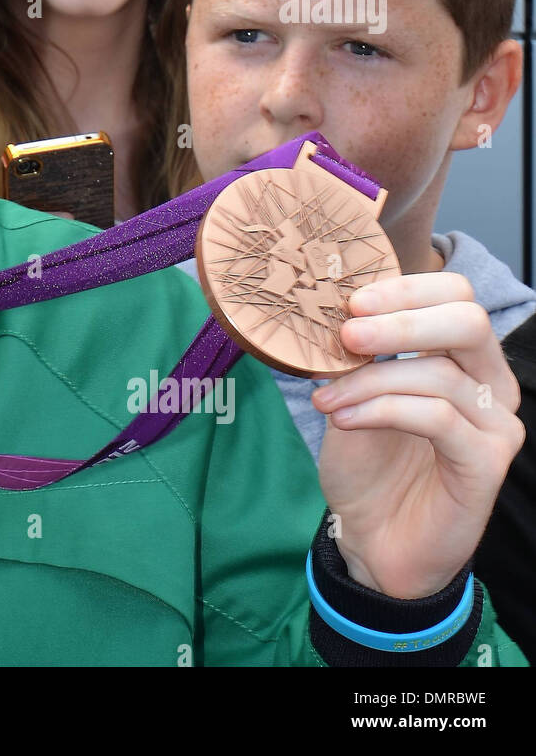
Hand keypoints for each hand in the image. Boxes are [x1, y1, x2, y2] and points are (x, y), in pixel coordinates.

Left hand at [312, 271, 523, 598]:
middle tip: (346, 333)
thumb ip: (355, 355)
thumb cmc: (367, 462)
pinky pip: (436, 418)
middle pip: (466, 321)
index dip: (407, 288)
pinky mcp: (487, 463)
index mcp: (463, 357)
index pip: (457, 294)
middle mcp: (491, 384)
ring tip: (327, 398)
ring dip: (371, 379)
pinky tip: (343, 420)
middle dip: (399, 321)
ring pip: (439, 373)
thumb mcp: (352, 394)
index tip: (351, 300)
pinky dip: (381, 410)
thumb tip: (330, 310)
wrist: (373, 536)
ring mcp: (495, 424)